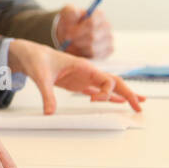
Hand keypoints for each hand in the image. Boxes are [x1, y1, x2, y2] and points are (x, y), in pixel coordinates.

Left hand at [7, 40, 143, 113]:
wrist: (28, 54)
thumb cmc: (36, 60)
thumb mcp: (40, 77)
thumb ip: (46, 95)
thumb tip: (49, 112)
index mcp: (84, 66)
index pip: (107, 80)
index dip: (106, 92)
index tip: (94, 100)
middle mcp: (87, 72)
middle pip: (115, 82)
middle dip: (129, 93)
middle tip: (140, 106)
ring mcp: (84, 78)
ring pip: (109, 86)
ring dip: (123, 94)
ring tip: (138, 104)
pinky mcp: (77, 83)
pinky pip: (98, 90)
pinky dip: (109, 97)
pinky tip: (118, 102)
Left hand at [55, 4, 113, 58]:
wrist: (72, 32)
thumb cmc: (70, 21)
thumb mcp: (67, 13)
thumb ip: (70, 12)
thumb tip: (74, 13)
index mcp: (98, 15)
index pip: (92, 23)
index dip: (79, 30)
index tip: (68, 35)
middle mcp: (106, 26)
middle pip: (93, 37)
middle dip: (77, 41)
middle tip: (67, 43)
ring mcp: (109, 38)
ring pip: (94, 48)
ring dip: (79, 49)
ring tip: (70, 46)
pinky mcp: (108, 50)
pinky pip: (97, 56)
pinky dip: (85, 55)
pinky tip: (77, 51)